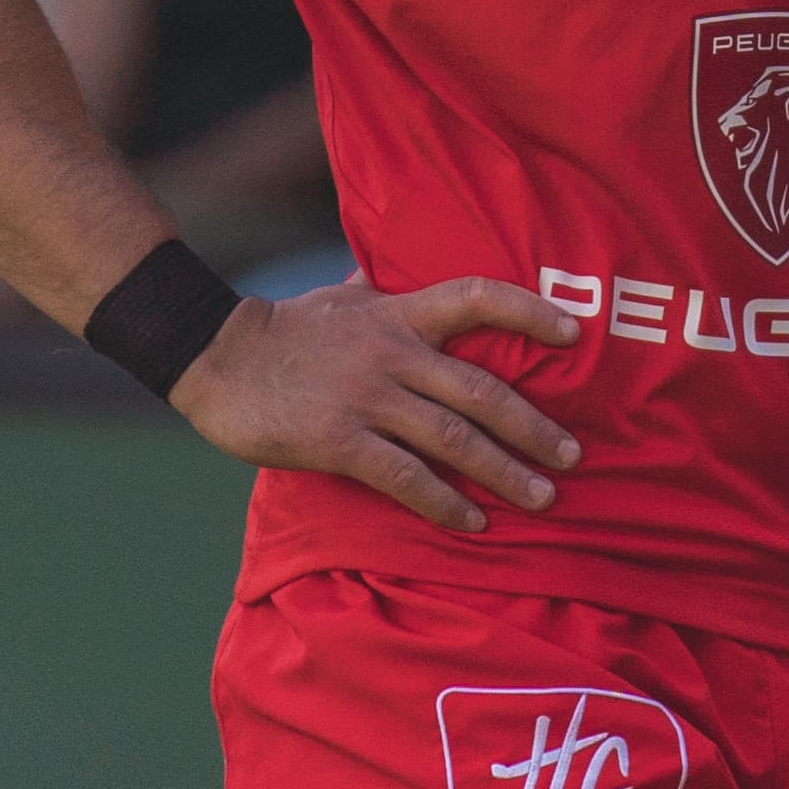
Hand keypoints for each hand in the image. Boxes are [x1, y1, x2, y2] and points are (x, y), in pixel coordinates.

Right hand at [174, 274, 585, 533]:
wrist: (214, 357)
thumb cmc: (283, 329)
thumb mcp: (338, 297)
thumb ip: (377, 288)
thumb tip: (387, 265)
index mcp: (397, 313)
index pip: (476, 296)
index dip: (530, 309)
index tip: (575, 332)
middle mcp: (392, 353)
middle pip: (480, 388)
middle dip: (533, 425)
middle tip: (574, 455)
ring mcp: (366, 397)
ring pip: (453, 438)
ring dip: (505, 471)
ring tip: (543, 497)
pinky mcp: (338, 440)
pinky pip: (405, 478)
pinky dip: (445, 503)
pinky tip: (473, 523)